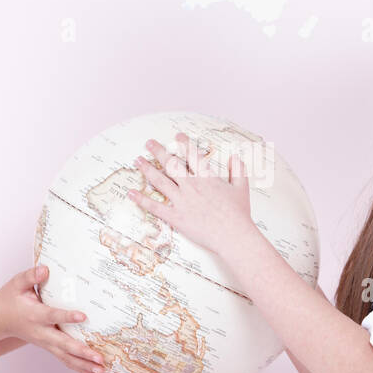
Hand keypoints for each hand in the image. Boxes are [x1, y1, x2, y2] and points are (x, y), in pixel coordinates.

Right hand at [0, 264, 105, 372]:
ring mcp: (45, 343)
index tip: (83, 316)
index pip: (52, 316)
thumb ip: (31, 276)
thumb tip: (45, 269)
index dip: (67, 316)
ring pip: (65, 357)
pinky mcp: (48, 347)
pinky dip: (79, 368)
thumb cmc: (10, 299)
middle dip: (82, 352)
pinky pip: (65, 359)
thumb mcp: (17, 284)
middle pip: (63, 344)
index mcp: (34, 315)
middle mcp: (41, 332)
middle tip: (99, 358)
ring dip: (84, 365)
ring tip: (101, 370)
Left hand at [127, 133, 253, 256]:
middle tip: (148, 143)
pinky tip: (131, 193)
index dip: (184, 144)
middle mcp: (191, 186)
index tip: (177, 137)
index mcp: (206, 178)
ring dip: (147, 169)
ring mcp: (182, 201)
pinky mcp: (176, 217)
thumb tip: (235, 157)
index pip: (193, 156)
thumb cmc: (238, 214)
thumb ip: (238, 170)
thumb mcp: (241, 188)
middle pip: (171, 164)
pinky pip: (155, 207)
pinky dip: (142, 200)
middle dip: (158, 152)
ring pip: (160, 181)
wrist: (233, 235)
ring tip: (137, 160)